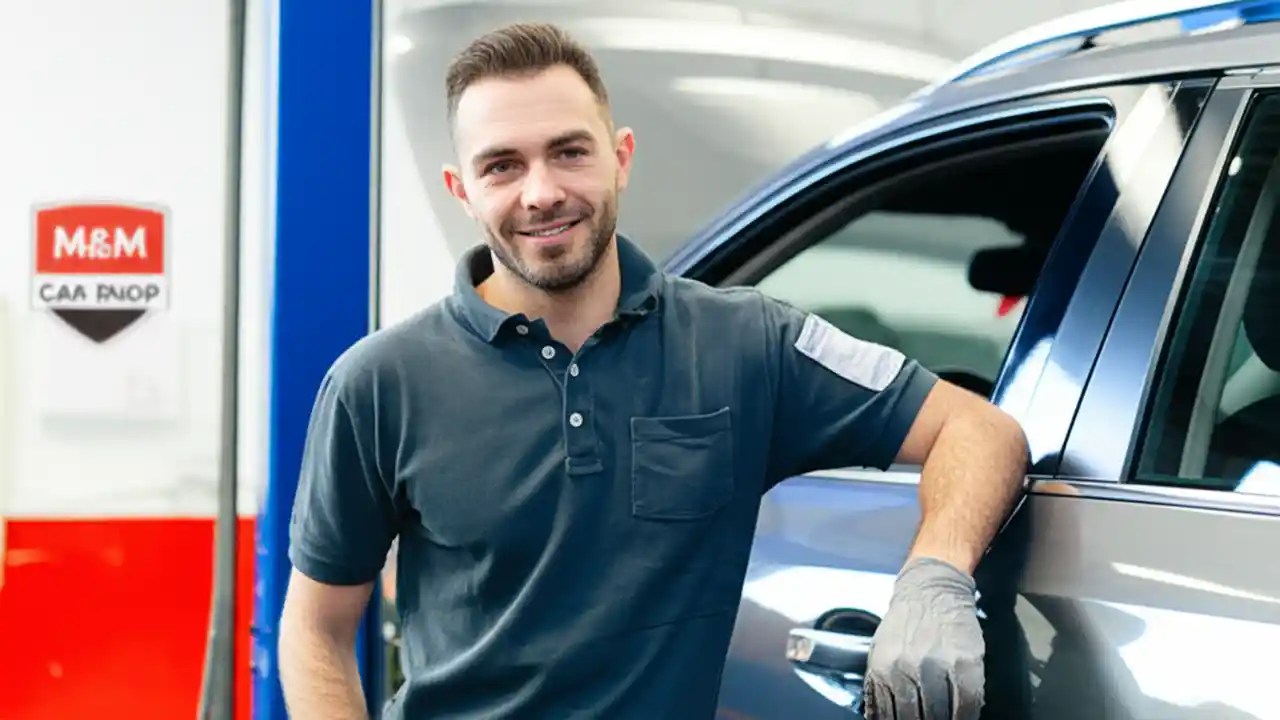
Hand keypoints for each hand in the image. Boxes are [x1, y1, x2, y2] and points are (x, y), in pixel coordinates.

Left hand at [861, 557, 984, 719]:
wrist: (932, 588)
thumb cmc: (905, 621)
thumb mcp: (881, 650)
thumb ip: (880, 684)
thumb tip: (880, 716)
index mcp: (883, 667)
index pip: (888, 715)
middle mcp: (908, 669)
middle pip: (915, 718)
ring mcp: (938, 667)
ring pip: (941, 715)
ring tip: (942, 718)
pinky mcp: (966, 664)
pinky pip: (967, 703)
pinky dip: (965, 717)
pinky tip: (962, 717)